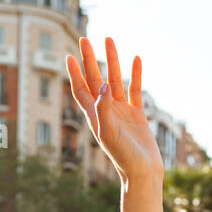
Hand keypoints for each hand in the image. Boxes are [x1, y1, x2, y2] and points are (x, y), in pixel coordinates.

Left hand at [65, 36, 164, 182]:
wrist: (143, 172)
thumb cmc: (123, 156)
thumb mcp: (109, 132)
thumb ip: (104, 108)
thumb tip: (103, 85)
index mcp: (95, 116)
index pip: (81, 89)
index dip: (74, 73)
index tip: (69, 55)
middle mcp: (106, 111)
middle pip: (95, 79)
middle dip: (90, 59)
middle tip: (85, 39)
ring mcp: (122, 111)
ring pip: (115, 80)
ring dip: (112, 61)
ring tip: (109, 40)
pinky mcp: (137, 114)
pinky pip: (135, 89)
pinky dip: (135, 74)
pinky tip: (136, 59)